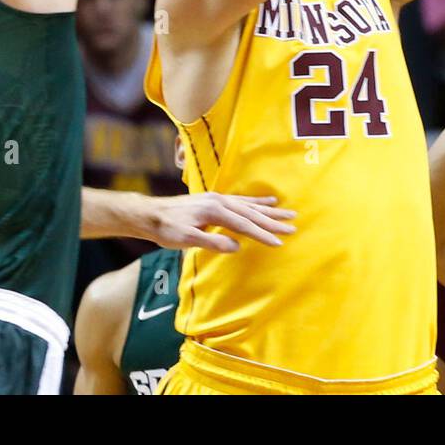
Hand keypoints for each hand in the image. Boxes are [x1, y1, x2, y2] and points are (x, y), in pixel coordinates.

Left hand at [145, 192, 296, 252]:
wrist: (151, 214)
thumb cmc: (167, 229)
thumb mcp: (187, 239)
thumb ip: (212, 242)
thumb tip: (237, 246)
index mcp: (215, 211)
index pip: (244, 225)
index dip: (262, 234)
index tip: (279, 241)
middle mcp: (220, 201)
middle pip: (251, 212)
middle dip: (273, 221)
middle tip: (293, 226)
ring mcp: (218, 199)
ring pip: (249, 205)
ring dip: (268, 210)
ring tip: (286, 212)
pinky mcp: (215, 200)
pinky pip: (241, 200)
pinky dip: (256, 202)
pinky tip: (265, 202)